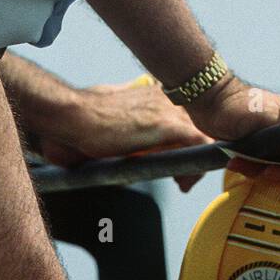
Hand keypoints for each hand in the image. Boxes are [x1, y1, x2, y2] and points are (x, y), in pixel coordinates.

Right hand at [39, 78, 212, 191]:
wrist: (76, 116)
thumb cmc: (90, 118)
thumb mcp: (119, 114)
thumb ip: (133, 118)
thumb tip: (132, 132)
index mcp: (157, 94)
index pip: (188, 117)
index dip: (187, 142)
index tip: (177, 162)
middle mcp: (167, 97)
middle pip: (199, 126)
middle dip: (194, 155)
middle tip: (181, 180)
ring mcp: (168, 109)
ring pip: (203, 135)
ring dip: (196, 165)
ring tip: (181, 185)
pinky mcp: (166, 124)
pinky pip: (199, 142)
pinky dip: (198, 164)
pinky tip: (185, 181)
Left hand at [188, 75, 279, 184]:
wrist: (210, 102)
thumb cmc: (237, 104)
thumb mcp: (265, 117)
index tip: (270, 170)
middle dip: (271, 173)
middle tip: (250, 167)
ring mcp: (278, 142)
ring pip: (277, 170)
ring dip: (256, 171)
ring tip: (236, 162)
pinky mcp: (262, 149)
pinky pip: (263, 169)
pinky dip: (250, 169)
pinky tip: (235, 161)